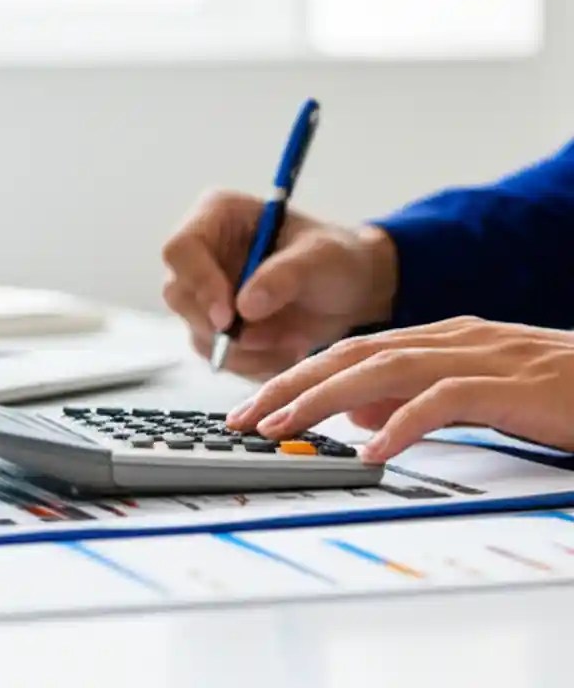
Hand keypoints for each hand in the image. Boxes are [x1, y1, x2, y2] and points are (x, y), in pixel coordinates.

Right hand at [161, 189, 398, 378]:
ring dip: (244, 349)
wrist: (349, 293)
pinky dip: (252, 362)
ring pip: (197, 331)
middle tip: (262, 339)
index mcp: (217, 216)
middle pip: (178, 294)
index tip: (228, 317)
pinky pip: (218, 356)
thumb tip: (244, 307)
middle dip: (219, 325)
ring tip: (292, 341)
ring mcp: (204, 294)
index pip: (181, 249)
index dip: (198, 283)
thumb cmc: (336, 259)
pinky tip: (285, 350)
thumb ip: (284, 276)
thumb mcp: (322, 258)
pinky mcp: (214, 327)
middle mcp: (201, 254)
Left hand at [226, 317, 573, 462]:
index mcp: (441, 338)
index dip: (295, 376)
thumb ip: (414, 396)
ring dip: (325, 398)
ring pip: (385, 369)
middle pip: (352, 353)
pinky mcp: (513, 385)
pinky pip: (446, 400)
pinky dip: (403, 421)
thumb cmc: (557, 393)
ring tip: (283, 427)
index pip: (350, 351)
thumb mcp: (474, 392)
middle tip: (243, 417)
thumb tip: (355, 414)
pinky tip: (371, 447)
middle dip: (290, 384)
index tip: (252, 406)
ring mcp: (483, 358)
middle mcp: (453, 339)